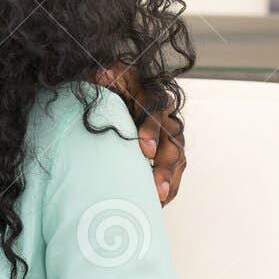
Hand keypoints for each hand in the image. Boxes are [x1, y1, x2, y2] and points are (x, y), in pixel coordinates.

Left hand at [96, 65, 186, 204]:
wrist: (107, 91)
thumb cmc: (104, 84)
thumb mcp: (102, 74)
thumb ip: (102, 75)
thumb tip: (101, 75)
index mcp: (149, 91)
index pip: (156, 108)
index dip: (152, 129)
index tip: (145, 150)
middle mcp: (164, 112)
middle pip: (171, 138)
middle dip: (164, 164)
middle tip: (155, 186)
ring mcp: (168, 132)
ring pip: (177, 155)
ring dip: (169, 178)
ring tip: (160, 199)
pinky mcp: (167, 148)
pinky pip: (175, 168)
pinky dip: (169, 186)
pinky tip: (159, 203)